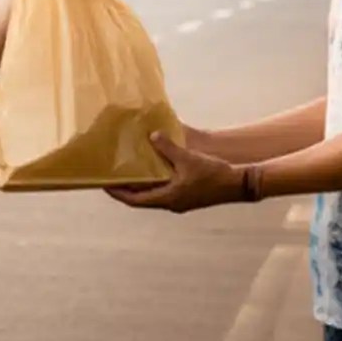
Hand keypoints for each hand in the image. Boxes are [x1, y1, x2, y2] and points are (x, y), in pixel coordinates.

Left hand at [105, 131, 248, 212]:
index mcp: (167, 199)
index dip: (118, 193)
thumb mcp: (188, 159)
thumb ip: (168, 148)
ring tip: (129, 170)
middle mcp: (170, 203)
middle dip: (126, 188)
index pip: (134, 200)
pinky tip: (152, 168)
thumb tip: (152, 137)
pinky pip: (163, 189)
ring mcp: (179, 201)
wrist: (237, 185)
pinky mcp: (186, 195)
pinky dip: (154, 181)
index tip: (104, 185)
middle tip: (112, 175)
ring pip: (152, 194)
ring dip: (140, 185)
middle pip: (141, 199)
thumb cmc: (212, 174)